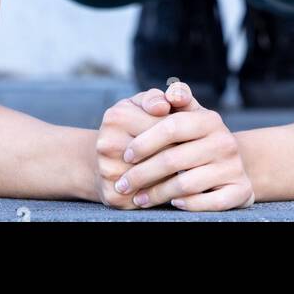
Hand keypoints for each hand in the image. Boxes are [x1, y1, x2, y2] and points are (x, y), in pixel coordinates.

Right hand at [94, 81, 194, 208]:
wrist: (105, 160)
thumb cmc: (132, 126)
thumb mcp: (142, 105)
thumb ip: (159, 97)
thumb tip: (171, 100)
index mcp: (116, 116)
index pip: (163, 125)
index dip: (179, 132)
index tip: (187, 136)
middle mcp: (107, 144)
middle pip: (161, 151)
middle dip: (177, 153)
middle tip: (189, 155)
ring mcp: (107, 171)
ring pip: (156, 176)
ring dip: (172, 174)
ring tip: (179, 170)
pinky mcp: (112, 195)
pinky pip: (147, 196)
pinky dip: (160, 192)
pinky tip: (165, 186)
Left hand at [109, 83, 255, 211]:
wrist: (232, 162)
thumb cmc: (197, 137)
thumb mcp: (189, 115)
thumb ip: (173, 100)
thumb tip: (166, 97)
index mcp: (209, 119)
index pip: (172, 126)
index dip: (146, 141)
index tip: (127, 155)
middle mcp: (224, 142)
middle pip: (174, 159)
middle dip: (142, 174)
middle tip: (123, 184)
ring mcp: (234, 167)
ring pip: (187, 184)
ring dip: (157, 193)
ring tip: (139, 198)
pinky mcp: (241, 191)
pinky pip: (211, 202)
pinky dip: (189, 204)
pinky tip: (173, 204)